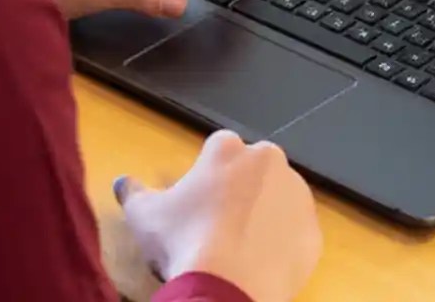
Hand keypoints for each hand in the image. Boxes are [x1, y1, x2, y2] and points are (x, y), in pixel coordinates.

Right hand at [115, 131, 322, 301]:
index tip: (198, 198)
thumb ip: (134, 193)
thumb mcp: (145, 216)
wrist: (229, 288)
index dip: (207, 171)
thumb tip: (122, 182)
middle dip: (241, 187)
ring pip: (279, 198)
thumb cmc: (183, 241)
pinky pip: (295, 232)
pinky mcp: (313, 231)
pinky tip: (260, 263)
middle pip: (254, 168)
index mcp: (228, 150)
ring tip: (240, 246)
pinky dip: (282, 243)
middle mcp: (269, 162)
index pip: (219, 146)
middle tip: (219, 222)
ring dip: (265, 212)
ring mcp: (297, 196)